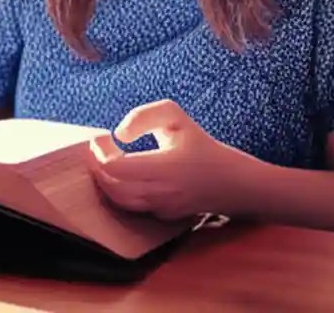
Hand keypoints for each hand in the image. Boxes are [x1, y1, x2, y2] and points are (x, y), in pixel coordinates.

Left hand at [88, 99, 259, 221]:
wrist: (236, 184)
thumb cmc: (204, 147)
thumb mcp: (178, 119)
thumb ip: (146, 116)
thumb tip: (120, 134)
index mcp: (164, 168)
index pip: (115, 168)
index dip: (99, 153)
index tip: (101, 137)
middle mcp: (160, 193)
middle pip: (111, 188)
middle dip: (97, 168)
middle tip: (99, 149)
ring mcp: (161, 209)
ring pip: (118, 202)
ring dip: (106, 182)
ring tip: (107, 162)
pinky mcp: (162, 217)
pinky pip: (132, 207)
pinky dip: (119, 192)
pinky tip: (122, 176)